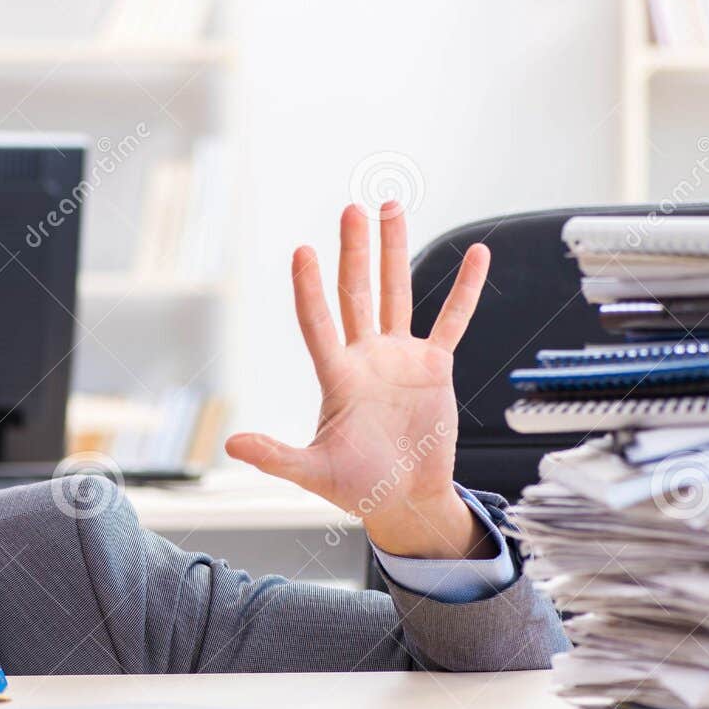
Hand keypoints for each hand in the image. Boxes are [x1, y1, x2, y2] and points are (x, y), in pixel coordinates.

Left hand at [225, 202, 492, 559]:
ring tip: (391, 207)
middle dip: (355, 251)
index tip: (302, 251)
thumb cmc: (357, 488)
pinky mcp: (434, 367)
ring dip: (395, 251)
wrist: (404, 500)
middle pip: (358, 293)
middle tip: (352, 209)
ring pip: (398, 293)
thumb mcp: (313, 472)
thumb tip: (231, 444)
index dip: (310, 289)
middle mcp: (366, 358)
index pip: (318, 322)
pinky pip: (452, 320)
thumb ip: (276, 457)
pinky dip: (464, 289)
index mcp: (338, 377)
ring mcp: (400, 358)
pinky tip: (477, 254)